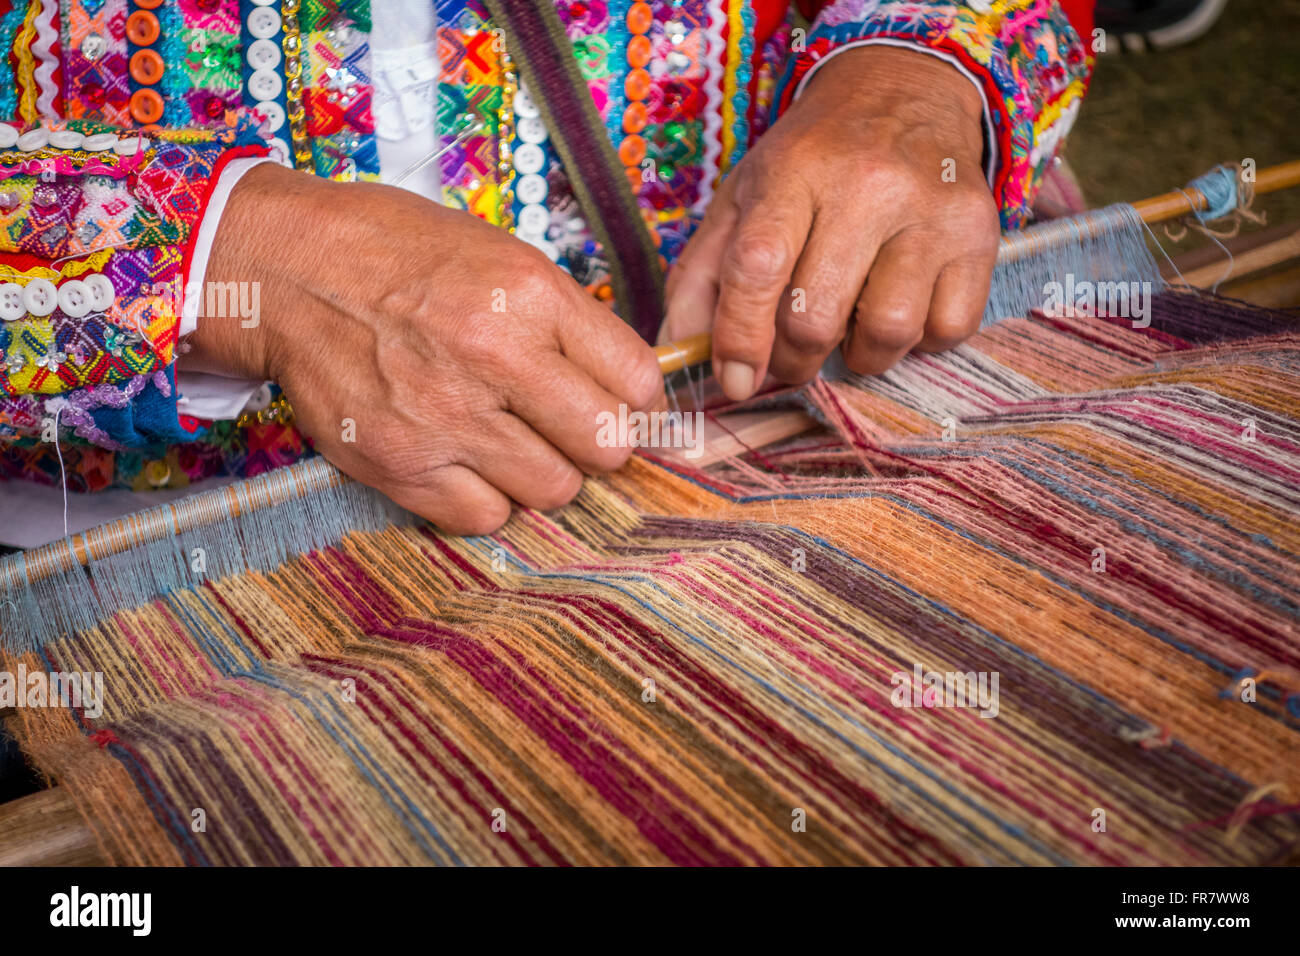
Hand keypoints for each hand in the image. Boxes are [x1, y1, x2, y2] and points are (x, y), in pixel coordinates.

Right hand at [189, 163, 663, 533]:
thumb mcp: (499, 255)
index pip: (639, 382)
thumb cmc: (395, 256)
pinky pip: (485, 517)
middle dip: (596, 441)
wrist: (285, 271)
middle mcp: (496, 358)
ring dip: (541, 473)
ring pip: (553, 491)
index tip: (613, 396)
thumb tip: (624, 386)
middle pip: (607, 448)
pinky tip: (464, 461)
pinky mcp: (400, 465)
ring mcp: (447, 418)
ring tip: (508, 440)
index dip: (632, 395)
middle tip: (566, 426)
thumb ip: (565, 321)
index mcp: (531, 295)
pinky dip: (483, 498)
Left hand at [661, 46, 999, 399]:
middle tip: (793, 356)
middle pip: (819, 316)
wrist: (903, 92)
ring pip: (889, 332)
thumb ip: (702, 276)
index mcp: (794, 170)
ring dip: (860, 355)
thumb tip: (681, 352)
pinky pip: (948, 329)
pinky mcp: (980, 235)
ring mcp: (931, 210)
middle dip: (795, 360)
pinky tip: (900, 309)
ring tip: (850, 328)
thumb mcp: (742, 198)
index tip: (736, 379)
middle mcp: (868, 184)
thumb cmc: (810, 161)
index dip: (741, 337)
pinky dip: (920, 342)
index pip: (759, 267)